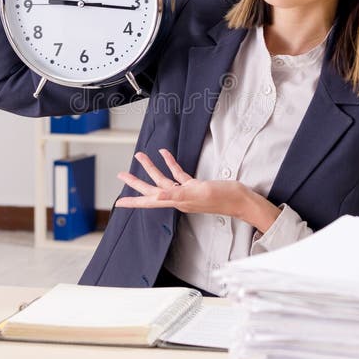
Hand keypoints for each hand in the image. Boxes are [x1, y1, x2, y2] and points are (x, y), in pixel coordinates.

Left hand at [115, 149, 246, 217]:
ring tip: (141, 156)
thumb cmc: (222, 199)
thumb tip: (158, 195)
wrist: (240, 199)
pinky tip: (165, 155)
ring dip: (152, 167)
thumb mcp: (198, 194)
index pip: (150, 202)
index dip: (133, 202)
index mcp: (177, 201)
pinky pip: (178, 174)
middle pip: (152, 190)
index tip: (118, 203)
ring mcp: (186, 192)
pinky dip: (171, 164)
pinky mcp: (195, 185)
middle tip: (121, 175)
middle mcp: (178, 198)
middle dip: (136, 181)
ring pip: (164, 179)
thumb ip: (177, 194)